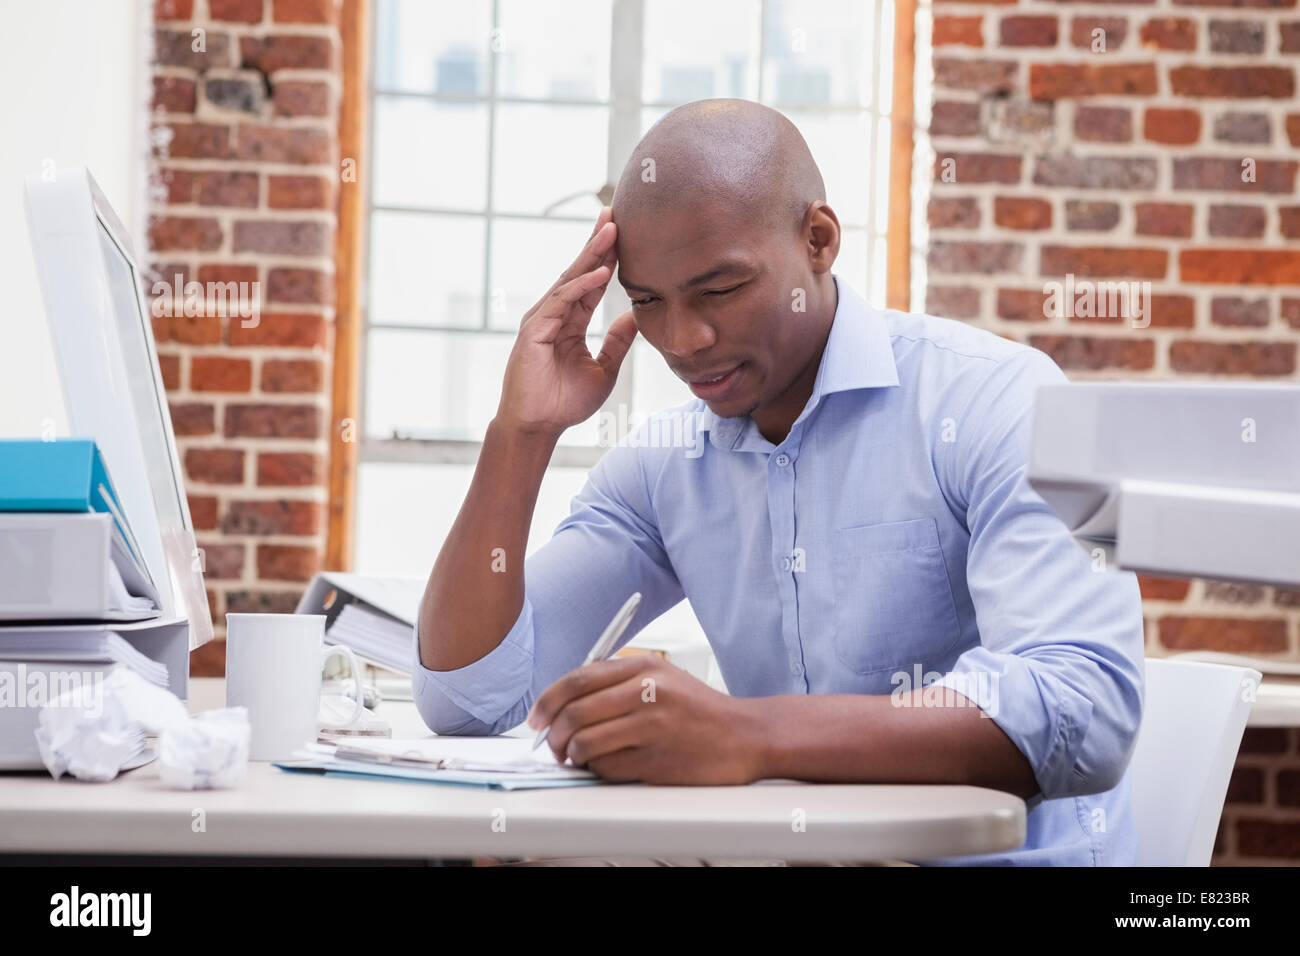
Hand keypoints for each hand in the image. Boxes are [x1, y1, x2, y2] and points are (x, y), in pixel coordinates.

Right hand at [496, 206, 637, 436]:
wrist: (538, 427)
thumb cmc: (565, 403)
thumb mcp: (605, 370)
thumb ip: (618, 343)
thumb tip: (637, 318)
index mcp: (571, 321)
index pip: (592, 282)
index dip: (608, 258)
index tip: (625, 233)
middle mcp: (555, 314)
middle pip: (580, 271)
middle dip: (598, 243)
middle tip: (614, 213)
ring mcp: (542, 319)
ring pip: (570, 279)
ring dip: (592, 255)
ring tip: (611, 230)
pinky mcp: (535, 330)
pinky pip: (562, 301)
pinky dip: (581, 285)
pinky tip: (601, 272)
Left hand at [526, 654, 767, 784]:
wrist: (745, 736)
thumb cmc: (698, 710)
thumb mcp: (661, 677)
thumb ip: (616, 683)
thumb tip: (563, 705)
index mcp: (644, 666)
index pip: (577, 680)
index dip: (547, 702)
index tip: (536, 718)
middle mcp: (647, 692)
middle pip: (575, 713)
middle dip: (553, 733)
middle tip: (551, 744)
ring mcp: (652, 727)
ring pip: (585, 743)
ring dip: (571, 755)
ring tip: (576, 757)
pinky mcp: (656, 760)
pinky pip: (607, 767)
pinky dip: (596, 770)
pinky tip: (604, 765)